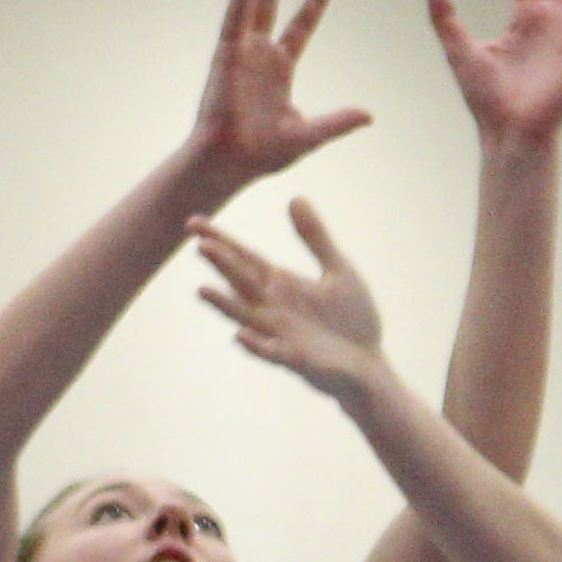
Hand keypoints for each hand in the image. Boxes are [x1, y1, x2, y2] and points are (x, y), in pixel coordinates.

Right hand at [181, 0, 373, 210]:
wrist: (231, 162)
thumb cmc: (262, 153)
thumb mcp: (308, 134)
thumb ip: (337, 121)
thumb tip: (370, 115)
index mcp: (280, 69)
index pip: (300, 28)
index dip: (312, 5)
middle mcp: (260, 54)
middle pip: (272, 2)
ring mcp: (242, 50)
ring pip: (251, 0)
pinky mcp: (225, 53)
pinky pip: (234, 15)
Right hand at [191, 196, 384, 400]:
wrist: (369, 363)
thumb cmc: (351, 318)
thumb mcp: (338, 269)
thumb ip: (315, 237)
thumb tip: (295, 197)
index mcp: (280, 284)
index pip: (244, 257)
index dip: (220, 240)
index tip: (193, 222)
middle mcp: (272, 308)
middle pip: (241, 281)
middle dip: (222, 264)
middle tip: (200, 245)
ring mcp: (281, 334)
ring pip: (246, 317)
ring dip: (224, 305)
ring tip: (202, 290)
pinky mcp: (296, 360)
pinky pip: (271, 352)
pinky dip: (255, 345)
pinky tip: (240, 335)